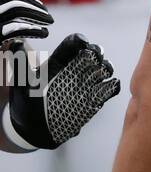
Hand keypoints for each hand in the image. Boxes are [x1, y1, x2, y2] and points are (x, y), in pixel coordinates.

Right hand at [0, 0, 52, 44]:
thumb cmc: (0, 45)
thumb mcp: (3, 18)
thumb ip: (9, 4)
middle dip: (33, 3)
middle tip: (48, 14)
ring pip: (17, 8)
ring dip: (37, 14)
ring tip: (49, 22)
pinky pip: (16, 28)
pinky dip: (33, 28)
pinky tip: (43, 33)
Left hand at [3, 34, 119, 150]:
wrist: (36, 129)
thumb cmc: (27, 104)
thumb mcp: (23, 83)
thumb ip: (22, 65)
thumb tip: (15, 44)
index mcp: (57, 63)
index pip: (71, 45)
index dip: (78, 41)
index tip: (82, 43)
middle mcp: (74, 71)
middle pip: (91, 54)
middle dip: (96, 52)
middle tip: (97, 56)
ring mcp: (85, 85)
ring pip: (102, 70)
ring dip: (106, 67)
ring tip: (104, 71)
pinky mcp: (93, 100)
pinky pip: (108, 90)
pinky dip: (113, 86)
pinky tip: (112, 85)